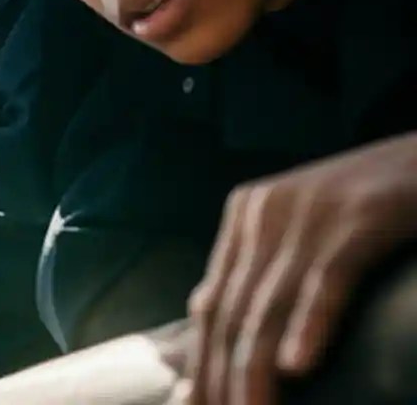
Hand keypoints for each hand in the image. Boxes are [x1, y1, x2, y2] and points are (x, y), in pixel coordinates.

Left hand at [188, 132, 416, 404]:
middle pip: (233, 309)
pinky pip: (326, 280)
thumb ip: (272, 278)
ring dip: (256, 369)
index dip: (201, 362)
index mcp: (246, 214)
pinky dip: (309, 326)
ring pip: (270, 304)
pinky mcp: (361, 216)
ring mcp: (310, 210)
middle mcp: (265, 209)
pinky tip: (297, 368)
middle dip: (222, 375)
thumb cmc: (381, 207)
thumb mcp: (312, 238)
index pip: (212, 302)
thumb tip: (229, 335)